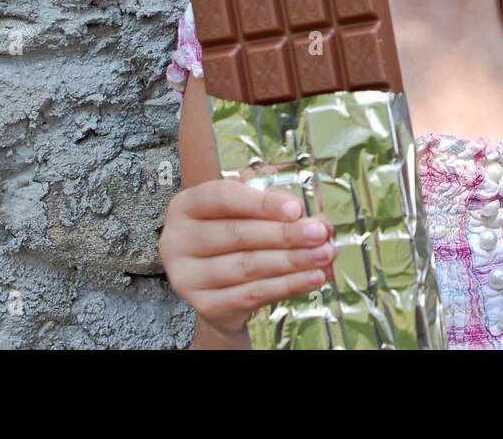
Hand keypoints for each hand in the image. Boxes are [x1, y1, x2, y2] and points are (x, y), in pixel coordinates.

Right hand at [158, 173, 335, 337]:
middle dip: (285, 234)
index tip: (296, 208)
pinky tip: (312, 277)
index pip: (222, 197)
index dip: (261, 203)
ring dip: (292, 261)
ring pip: (247, 266)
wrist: (219, 284)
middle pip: (237, 234)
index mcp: (187, 206)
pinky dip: (288, 285)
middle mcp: (178, 240)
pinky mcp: (205, 305)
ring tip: (323, 255)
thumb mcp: (247, 210)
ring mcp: (187, 276)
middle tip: (320, 233)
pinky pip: (252, 294)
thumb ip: (272, 204)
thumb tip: (309, 216)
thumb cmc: (234, 235)